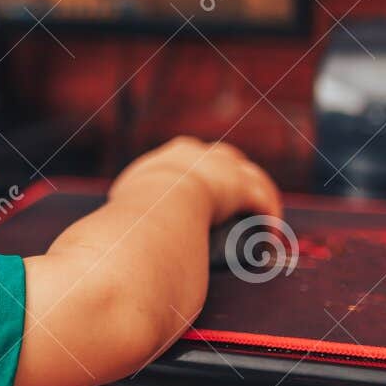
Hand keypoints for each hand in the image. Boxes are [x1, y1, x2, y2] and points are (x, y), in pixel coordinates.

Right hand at [108, 136, 281, 224]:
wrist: (155, 204)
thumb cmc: (136, 208)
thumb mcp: (126, 200)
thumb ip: (125, 209)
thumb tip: (114, 232)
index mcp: (174, 153)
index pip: (195, 159)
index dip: (201, 176)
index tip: (202, 196)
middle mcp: (202, 154)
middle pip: (227, 160)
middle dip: (233, 178)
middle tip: (235, 204)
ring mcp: (223, 168)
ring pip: (251, 177)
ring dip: (258, 197)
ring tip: (261, 221)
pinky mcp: (241, 187)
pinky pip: (261, 199)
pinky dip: (267, 216)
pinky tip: (270, 232)